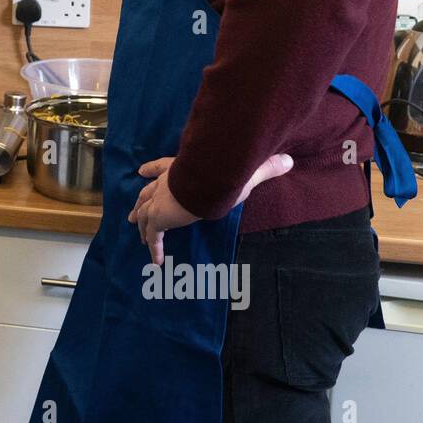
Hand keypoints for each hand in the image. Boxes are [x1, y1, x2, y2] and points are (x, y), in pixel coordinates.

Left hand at [127, 152, 293, 264]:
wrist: (205, 181)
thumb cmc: (222, 173)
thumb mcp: (243, 172)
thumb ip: (263, 168)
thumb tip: (289, 161)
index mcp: (179, 170)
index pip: (162, 168)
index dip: (152, 169)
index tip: (141, 171)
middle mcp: (165, 184)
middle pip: (146, 193)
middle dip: (140, 202)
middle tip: (133, 212)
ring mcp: (159, 201)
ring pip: (144, 214)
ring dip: (141, 225)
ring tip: (139, 235)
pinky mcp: (158, 218)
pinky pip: (153, 237)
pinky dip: (154, 248)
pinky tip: (155, 262)